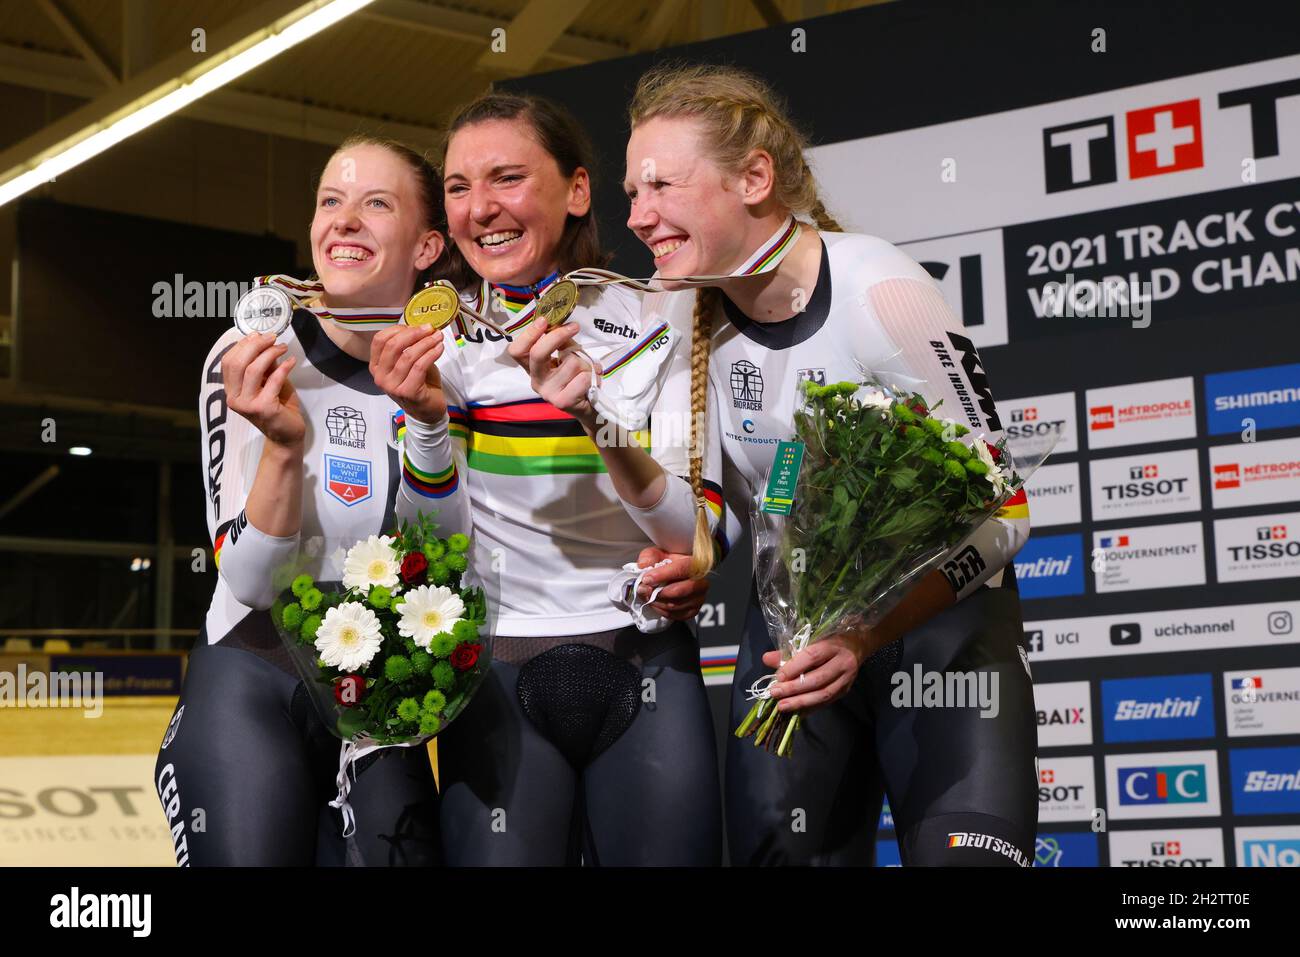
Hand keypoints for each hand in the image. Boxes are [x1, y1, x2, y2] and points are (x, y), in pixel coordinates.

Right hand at [222, 333, 303, 447]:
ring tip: (283, 347)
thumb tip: (263, 341)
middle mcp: (234, 398)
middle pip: (238, 363)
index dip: (242, 345)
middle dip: (255, 345)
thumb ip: (264, 366)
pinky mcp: (263, 408)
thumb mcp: (268, 382)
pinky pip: (273, 380)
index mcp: (231, 391)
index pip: (228, 362)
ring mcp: (247, 404)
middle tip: (272, 337)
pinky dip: (283, 367)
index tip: (258, 335)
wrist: (287, 436)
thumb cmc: (278, 407)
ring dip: (269, 353)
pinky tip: (291, 361)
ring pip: (253, 370)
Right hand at [370, 325, 446, 423]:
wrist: (427, 410)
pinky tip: (439, 348)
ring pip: (408, 355)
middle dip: (413, 333)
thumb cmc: (419, 384)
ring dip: (426, 343)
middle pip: (393, 346)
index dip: (398, 329)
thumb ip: (409, 346)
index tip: (416, 325)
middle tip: (429, 328)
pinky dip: (431, 354)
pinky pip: (419, 366)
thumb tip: (421, 326)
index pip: (380, 340)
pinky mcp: (407, 392)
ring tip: (438, 337)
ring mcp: (392, 386)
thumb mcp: (409, 362)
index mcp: (376, 366)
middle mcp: (380, 376)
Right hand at [506, 315, 597, 427]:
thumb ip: (562, 343)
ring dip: (585, 362)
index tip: (544, 320)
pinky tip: (590, 382)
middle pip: (537, 354)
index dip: (528, 334)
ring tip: (587, 370)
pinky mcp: (562, 402)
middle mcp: (536, 380)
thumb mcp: (567, 356)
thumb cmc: (576, 378)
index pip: (517, 350)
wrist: (588, 407)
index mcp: (533, 367)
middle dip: (556, 337)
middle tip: (574, 327)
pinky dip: (591, 376)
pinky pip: (581, 378)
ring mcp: (547, 393)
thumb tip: (564, 326)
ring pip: (570, 363)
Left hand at [635, 547, 709, 620]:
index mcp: (695, 563)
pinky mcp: (693, 611)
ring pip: (676, 605)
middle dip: (658, 592)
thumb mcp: (656, 554)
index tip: (647, 579)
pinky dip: (661, 610)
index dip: (663, 575)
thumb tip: (643, 565)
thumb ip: (649, 557)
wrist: (672, 577)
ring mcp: (699, 598)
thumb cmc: (666, 564)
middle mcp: (701, 582)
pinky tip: (654, 603)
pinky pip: (675, 615)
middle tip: (643, 589)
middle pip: (680, 591)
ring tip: (646, 595)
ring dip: (657, 602)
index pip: (682, 569)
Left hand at [762, 628, 889, 713]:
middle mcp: (842, 663)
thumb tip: (766, 659)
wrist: (857, 646)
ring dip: (801, 702)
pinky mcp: (845, 691)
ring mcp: (846, 679)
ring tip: (782, 706)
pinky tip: (796, 712)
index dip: (794, 668)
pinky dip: (810, 708)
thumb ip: (788, 652)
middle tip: (775, 693)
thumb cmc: (830, 641)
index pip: (812, 657)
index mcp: (832, 646)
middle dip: (794, 688)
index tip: (778, 676)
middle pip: (817, 679)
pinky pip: (827, 702)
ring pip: (823, 694)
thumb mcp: (811, 640)